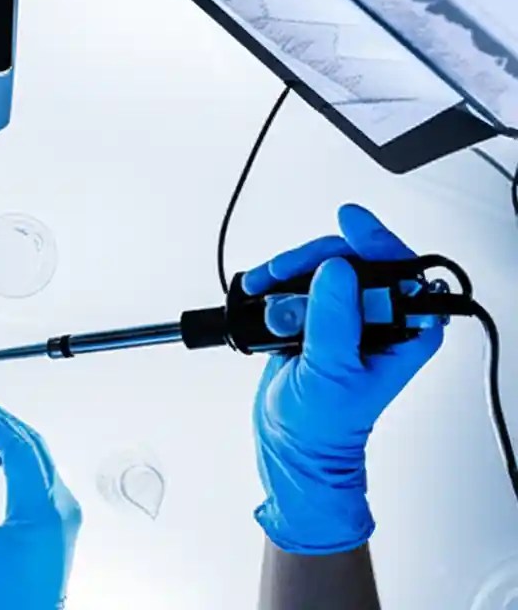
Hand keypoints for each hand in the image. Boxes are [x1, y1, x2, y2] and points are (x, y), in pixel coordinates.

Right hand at [0, 395, 81, 609]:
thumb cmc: (7, 605)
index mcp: (42, 507)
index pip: (18, 445)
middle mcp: (59, 508)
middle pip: (31, 447)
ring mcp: (60, 520)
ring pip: (35, 463)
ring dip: (3, 443)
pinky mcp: (54, 532)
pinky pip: (36, 483)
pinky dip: (11, 466)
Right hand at [246, 204, 442, 554]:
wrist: (290, 445)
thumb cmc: (324, 426)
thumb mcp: (332, 373)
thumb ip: (336, 320)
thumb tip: (337, 271)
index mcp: (407, 330)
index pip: (399, 267)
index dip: (373, 242)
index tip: (349, 224)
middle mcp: (383, 318)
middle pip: (354, 258)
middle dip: (313, 259)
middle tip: (282, 273)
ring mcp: (346, 316)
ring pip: (322, 265)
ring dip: (288, 270)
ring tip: (265, 291)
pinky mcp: (316, 316)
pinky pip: (298, 281)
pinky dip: (275, 282)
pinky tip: (261, 295)